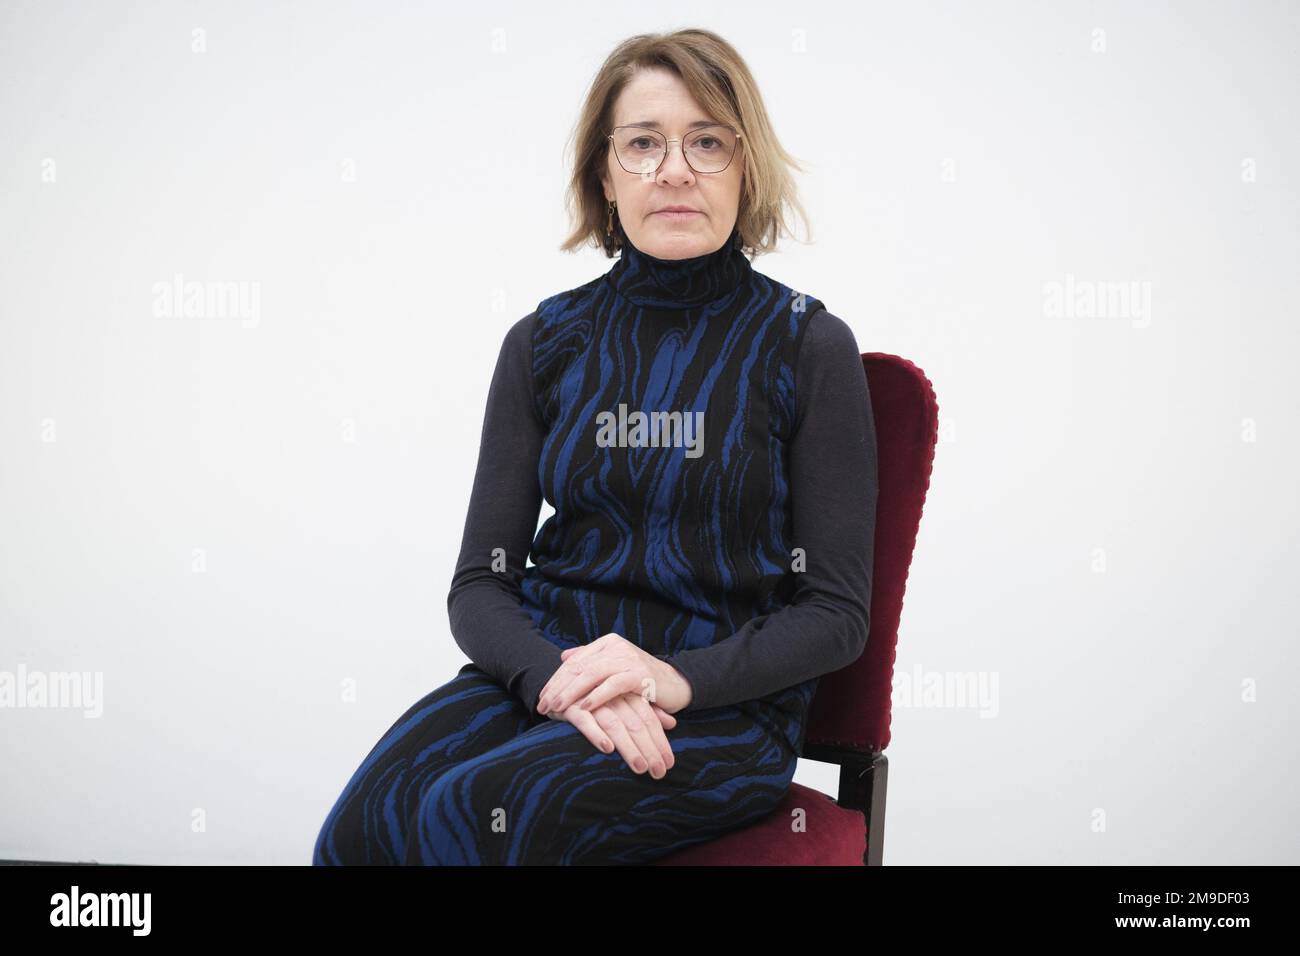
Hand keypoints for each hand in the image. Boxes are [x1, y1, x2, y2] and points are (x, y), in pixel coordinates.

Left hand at [536, 632, 691, 716]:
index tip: (541, 697)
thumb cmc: (640, 679)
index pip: (574, 661)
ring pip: (592, 675)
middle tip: (542, 706)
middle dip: (558, 688)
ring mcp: (628, 659)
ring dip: (572, 693)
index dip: (555, 680)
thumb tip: (563, 656)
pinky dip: (596, 697)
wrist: (676, 684)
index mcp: (607, 643)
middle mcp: (616, 647)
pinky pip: (612, 686)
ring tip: (557, 708)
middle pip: (579, 667)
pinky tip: (583, 708)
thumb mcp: (613, 667)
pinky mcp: (639, 675)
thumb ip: (590, 659)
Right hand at [546, 690, 676, 777]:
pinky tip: (607, 748)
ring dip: (629, 747)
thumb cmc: (594, 699)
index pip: (648, 719)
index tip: (669, 764)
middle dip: (649, 749)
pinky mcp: (570, 706)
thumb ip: (646, 710)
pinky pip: (584, 720)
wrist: (557, 685)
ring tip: (640, 767)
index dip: (659, 741)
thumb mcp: (622, 702)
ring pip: (615, 724)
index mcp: (625, 693)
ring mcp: (591, 700)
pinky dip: (596, 733)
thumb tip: (672, 723)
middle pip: (636, 723)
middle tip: (659, 772)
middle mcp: (611, 696)